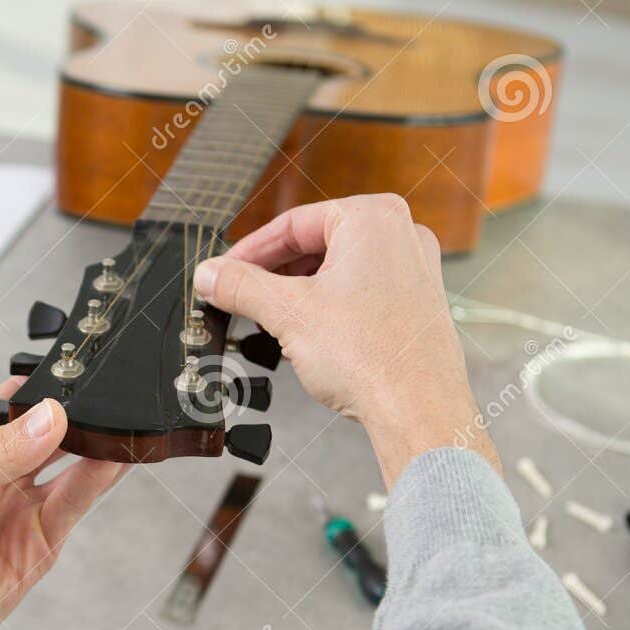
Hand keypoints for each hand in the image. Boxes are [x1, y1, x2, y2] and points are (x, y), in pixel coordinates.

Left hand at [0, 380, 125, 629]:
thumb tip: (47, 419)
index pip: (11, 399)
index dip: (42, 386)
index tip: (74, 374)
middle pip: (47, 431)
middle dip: (77, 416)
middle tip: (107, 402)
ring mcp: (17, 507)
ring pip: (69, 467)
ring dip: (96, 448)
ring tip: (122, 428)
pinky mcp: (36, 544)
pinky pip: (73, 506)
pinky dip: (96, 484)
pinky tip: (113, 462)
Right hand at [194, 194, 497, 487]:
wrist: (419, 411)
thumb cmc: (374, 359)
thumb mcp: (287, 314)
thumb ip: (241, 287)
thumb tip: (210, 275)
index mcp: (372, 218)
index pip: (292, 224)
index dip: (248, 252)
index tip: (223, 272)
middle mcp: (400, 235)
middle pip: (315, 245)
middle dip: (273, 274)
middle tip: (238, 298)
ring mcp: (413, 269)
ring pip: (337, 270)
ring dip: (298, 293)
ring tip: (269, 321)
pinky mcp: (416, 304)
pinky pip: (360, 292)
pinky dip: (328, 307)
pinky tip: (307, 335)